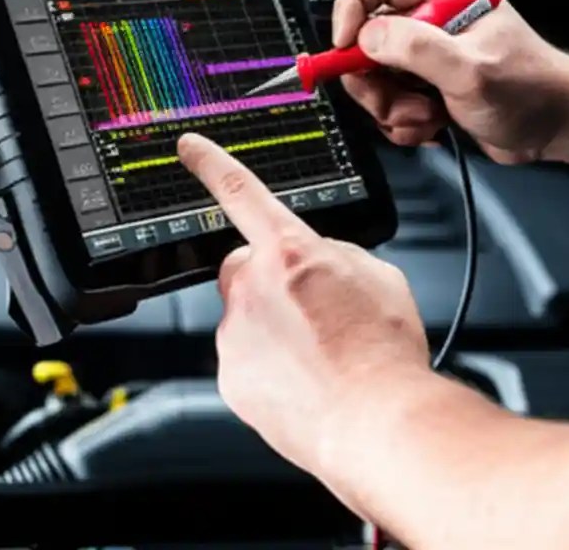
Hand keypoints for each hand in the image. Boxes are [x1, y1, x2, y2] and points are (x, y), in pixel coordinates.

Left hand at [176, 132, 433, 480]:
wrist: (374, 420)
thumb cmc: (382, 354)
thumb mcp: (378, 276)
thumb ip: (335, 255)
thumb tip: (318, 263)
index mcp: (290, 251)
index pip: (241, 192)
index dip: (210, 164)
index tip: (187, 148)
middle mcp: (252, 286)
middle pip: (245, 266)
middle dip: (268, 279)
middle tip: (311, 310)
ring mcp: (235, 333)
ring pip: (246, 317)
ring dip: (274, 328)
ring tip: (320, 355)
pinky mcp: (230, 377)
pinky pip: (245, 360)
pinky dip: (269, 367)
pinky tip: (305, 381)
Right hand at [332, 0, 568, 163]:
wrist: (558, 127)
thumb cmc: (534, 90)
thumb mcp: (471, 70)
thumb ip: (417, 48)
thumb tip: (368, 36)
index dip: (352, 11)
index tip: (344, 47)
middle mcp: (433, 20)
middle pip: (367, 38)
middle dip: (372, 79)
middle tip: (389, 101)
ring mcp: (428, 55)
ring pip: (374, 77)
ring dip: (391, 107)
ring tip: (425, 117)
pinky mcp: (426, 86)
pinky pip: (389, 102)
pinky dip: (403, 123)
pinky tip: (432, 125)